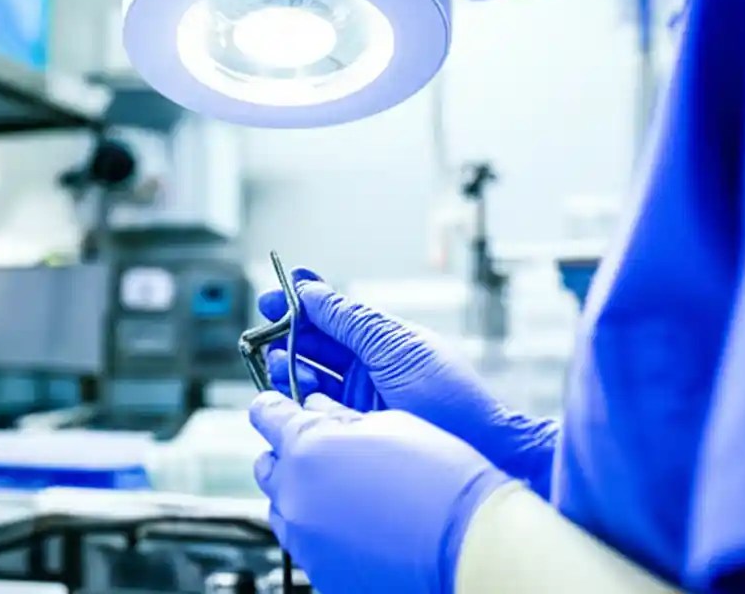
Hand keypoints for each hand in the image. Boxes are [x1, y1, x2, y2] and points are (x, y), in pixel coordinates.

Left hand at [251, 392, 509, 593]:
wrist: (469, 546)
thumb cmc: (442, 481)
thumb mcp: (393, 425)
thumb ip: (342, 416)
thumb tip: (318, 410)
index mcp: (309, 446)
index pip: (266, 414)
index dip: (274, 405)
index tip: (277, 405)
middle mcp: (296, 493)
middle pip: (268, 464)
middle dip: (288, 453)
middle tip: (322, 450)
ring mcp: (305, 537)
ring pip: (282, 506)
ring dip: (301, 493)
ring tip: (346, 491)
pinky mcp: (319, 569)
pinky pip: (305, 541)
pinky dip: (320, 527)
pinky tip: (358, 522)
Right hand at [260, 270, 557, 496]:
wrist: (480, 453)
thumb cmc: (454, 399)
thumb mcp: (399, 348)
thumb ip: (353, 321)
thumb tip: (314, 291)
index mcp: (383, 342)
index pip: (333, 315)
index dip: (301, 304)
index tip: (272, 298)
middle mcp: (369, 369)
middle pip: (315, 345)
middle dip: (287, 336)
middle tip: (264, 335)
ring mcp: (359, 401)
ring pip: (310, 378)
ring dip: (290, 367)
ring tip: (282, 366)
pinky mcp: (352, 431)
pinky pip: (314, 411)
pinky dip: (299, 400)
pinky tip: (294, 395)